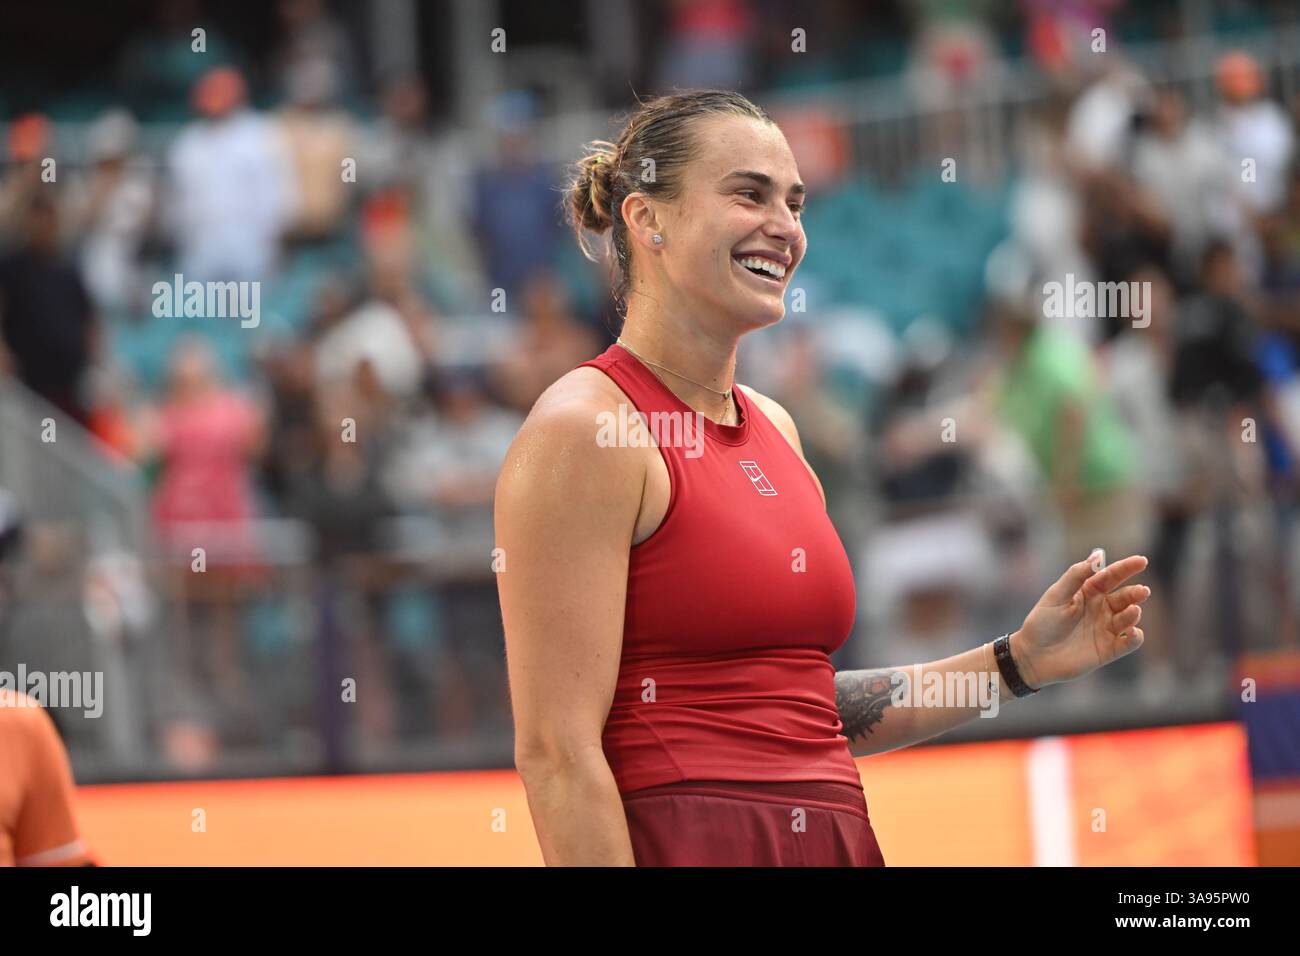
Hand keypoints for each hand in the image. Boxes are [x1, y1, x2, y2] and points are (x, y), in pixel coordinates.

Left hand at [1012, 551, 1150, 687]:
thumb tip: (1098, 555)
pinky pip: (1129, 643)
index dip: (1126, 568)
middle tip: (1142, 591)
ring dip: (1133, 614)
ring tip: (1133, 610)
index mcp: (1088, 592)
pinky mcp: (1109, 650)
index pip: (1111, 576)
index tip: (1142, 561)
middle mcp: (1101, 609)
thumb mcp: (1056, 596)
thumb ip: (1076, 576)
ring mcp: (1106, 629)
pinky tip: (1133, 632)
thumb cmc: (1042, 623)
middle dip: (1135, 593)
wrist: (1033, 656)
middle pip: (1124, 597)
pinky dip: (1135, 638)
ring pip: (1129, 618)